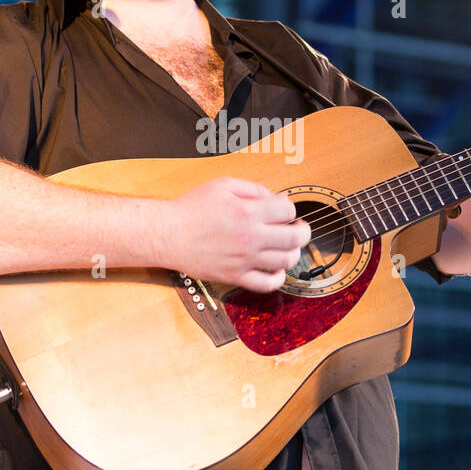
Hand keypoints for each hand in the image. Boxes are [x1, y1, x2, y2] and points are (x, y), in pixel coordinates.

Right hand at [159, 177, 310, 293]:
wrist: (167, 234)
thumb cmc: (191, 208)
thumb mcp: (223, 185)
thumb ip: (253, 188)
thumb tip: (274, 199)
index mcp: (248, 211)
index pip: (288, 209)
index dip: (289, 208)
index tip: (282, 209)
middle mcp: (250, 237)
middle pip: (296, 237)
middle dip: (303, 231)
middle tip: (299, 228)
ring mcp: (244, 259)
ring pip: (286, 261)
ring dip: (293, 252)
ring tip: (287, 246)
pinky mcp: (235, 276)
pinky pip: (267, 284)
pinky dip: (278, 278)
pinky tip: (276, 269)